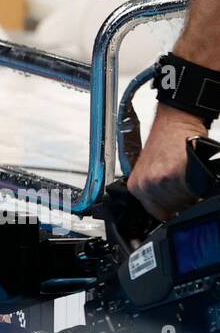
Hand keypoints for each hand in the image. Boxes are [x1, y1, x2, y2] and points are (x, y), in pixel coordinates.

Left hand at [128, 104, 209, 220]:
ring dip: (190, 193)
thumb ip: (156, 189)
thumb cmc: (166, 140)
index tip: (179, 206)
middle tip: (187, 187)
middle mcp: (145, 185)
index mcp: (136, 186)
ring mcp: (159, 180)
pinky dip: (196, 185)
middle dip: (183, 200)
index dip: (172, 210)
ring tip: (190, 179)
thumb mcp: (152, 169)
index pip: (156, 213)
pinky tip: (194, 175)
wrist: (174, 119)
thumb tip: (170, 206)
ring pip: (182, 200)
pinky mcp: (174, 173)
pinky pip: (190, 190)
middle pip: (171, 208)